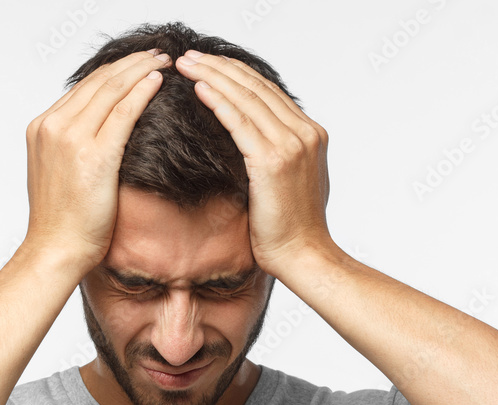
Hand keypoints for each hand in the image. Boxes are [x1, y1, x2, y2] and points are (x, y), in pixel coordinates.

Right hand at [23, 49, 170, 274]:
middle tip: (156, 54)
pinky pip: (123, 112)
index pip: (83, 88)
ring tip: (164, 61)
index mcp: (41, 128)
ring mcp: (70, 138)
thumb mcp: (58, 173)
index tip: (135, 64)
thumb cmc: (62, 221)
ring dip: (140, 70)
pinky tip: (158, 81)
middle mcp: (52, 126)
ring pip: (111, 89)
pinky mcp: (94, 154)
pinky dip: (142, 91)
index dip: (113, 71)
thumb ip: (72, 147)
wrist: (55, 249)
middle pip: (97, 81)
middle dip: (130, 63)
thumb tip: (96, 136)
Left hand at [174, 50, 331, 276]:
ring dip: (212, 76)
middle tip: (189, 55)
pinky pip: (240, 122)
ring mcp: (292, 145)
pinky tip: (198, 88)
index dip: (236, 73)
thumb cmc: (294, 229)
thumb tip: (260, 144)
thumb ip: (282, 155)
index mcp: (311, 133)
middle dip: (219, 67)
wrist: (305, 256)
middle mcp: (305, 133)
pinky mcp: (273, 161)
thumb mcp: (293, 181)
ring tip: (185, 64)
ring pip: (246, 98)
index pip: (268, 91)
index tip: (209, 63)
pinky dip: (218, 101)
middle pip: (256, 87)